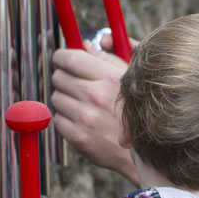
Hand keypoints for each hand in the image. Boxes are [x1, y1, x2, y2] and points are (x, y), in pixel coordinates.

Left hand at [50, 41, 136, 180]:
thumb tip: (85, 45)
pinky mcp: (78, 137)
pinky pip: (57, 119)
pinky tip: (80, 120)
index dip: (61, 56)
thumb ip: (107, 59)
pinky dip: (65, 118)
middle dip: (63, 77)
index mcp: (109, 77)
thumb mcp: (129, 79)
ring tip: (80, 104)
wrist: (142, 152)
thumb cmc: (136, 111)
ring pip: (56, 97)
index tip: (61, 59)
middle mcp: (95, 96)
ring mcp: (85, 118)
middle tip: (73, 83)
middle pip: (59, 77)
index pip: (71, 58)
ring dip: (64, 98)